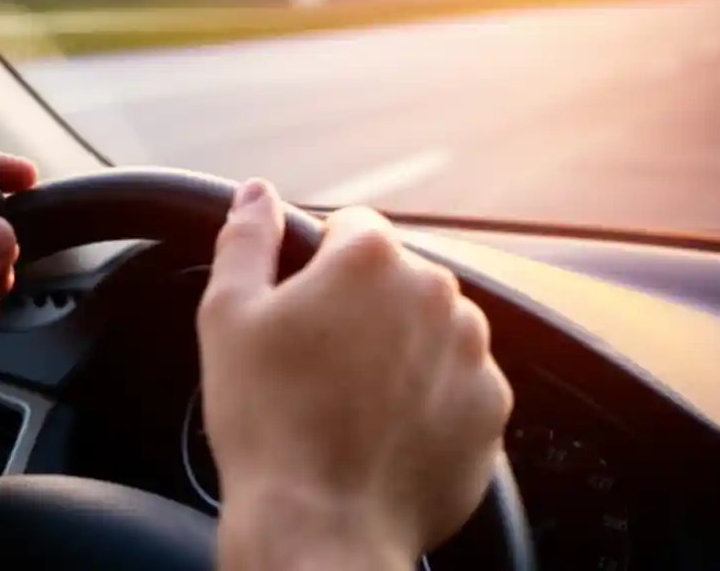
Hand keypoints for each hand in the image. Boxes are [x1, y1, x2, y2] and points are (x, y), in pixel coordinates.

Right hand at [197, 180, 512, 569]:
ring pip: (430, 330)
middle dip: (363, 307)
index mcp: (373, 260)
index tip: (299, 309)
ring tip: (350, 403)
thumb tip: (255, 193)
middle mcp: (437, 294)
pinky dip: (427, 399)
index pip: (352, 228)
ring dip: (399, 349)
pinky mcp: (490, 411)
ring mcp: (473, 354)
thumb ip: (247, 239)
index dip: (318, 264)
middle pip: (396, 279)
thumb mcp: (229, 315)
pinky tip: (382, 431)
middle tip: (317, 364)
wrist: (320, 526)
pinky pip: (456, 385)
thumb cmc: (267, 421)